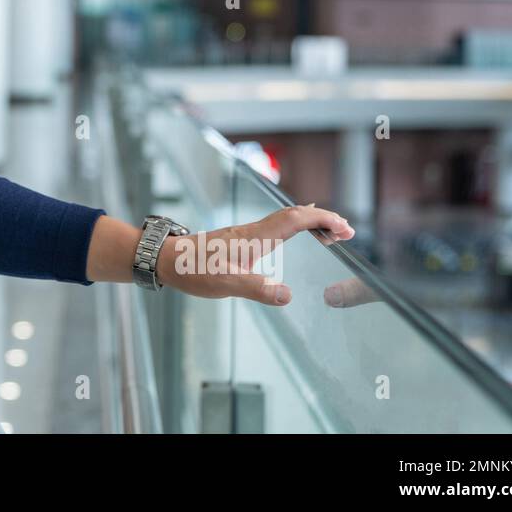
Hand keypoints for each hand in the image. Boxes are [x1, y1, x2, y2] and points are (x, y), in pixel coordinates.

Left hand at [155, 204, 353, 304]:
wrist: (165, 259)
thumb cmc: (193, 270)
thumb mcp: (225, 284)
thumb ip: (257, 289)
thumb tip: (288, 296)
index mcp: (254, 238)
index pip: (295, 220)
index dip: (322, 220)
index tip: (344, 227)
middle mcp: (252, 231)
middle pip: (294, 215)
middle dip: (322, 219)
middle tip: (346, 230)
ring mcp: (245, 233)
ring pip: (284, 218)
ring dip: (309, 221)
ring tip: (329, 231)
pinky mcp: (239, 239)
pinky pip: (275, 226)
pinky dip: (294, 226)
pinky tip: (293, 234)